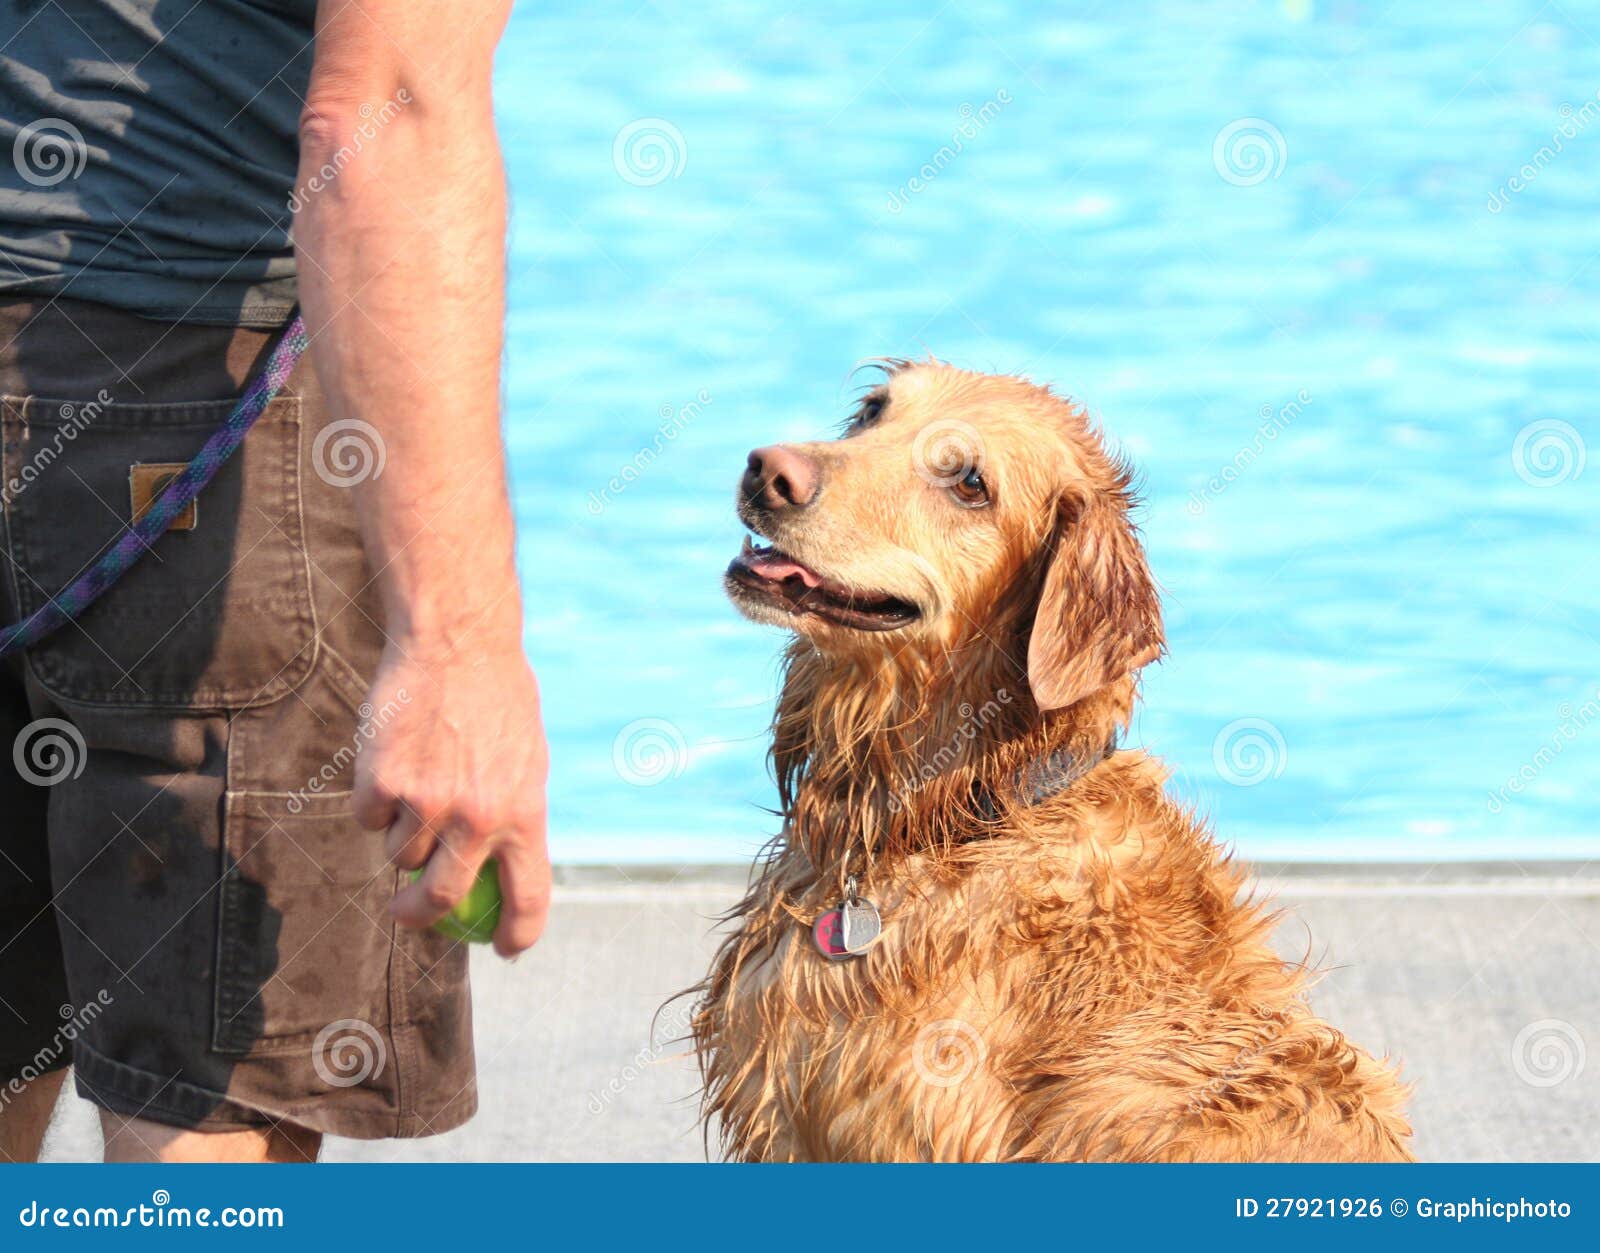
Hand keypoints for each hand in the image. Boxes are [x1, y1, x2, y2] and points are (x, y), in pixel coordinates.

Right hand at [352, 640, 550, 957]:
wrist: (457, 642)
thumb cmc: (498, 698)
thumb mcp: (527, 760)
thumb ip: (513, 814)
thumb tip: (502, 869)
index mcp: (524, 815)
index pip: (526, 898)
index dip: (516, 934)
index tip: (503, 948)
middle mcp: (476, 818)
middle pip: (440, 899)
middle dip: (418, 917)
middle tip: (406, 913)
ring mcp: (426, 803)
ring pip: (398, 854)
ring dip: (400, 833)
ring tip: (415, 780)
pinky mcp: (381, 783)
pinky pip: (368, 817)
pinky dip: (372, 800)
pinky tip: (390, 759)